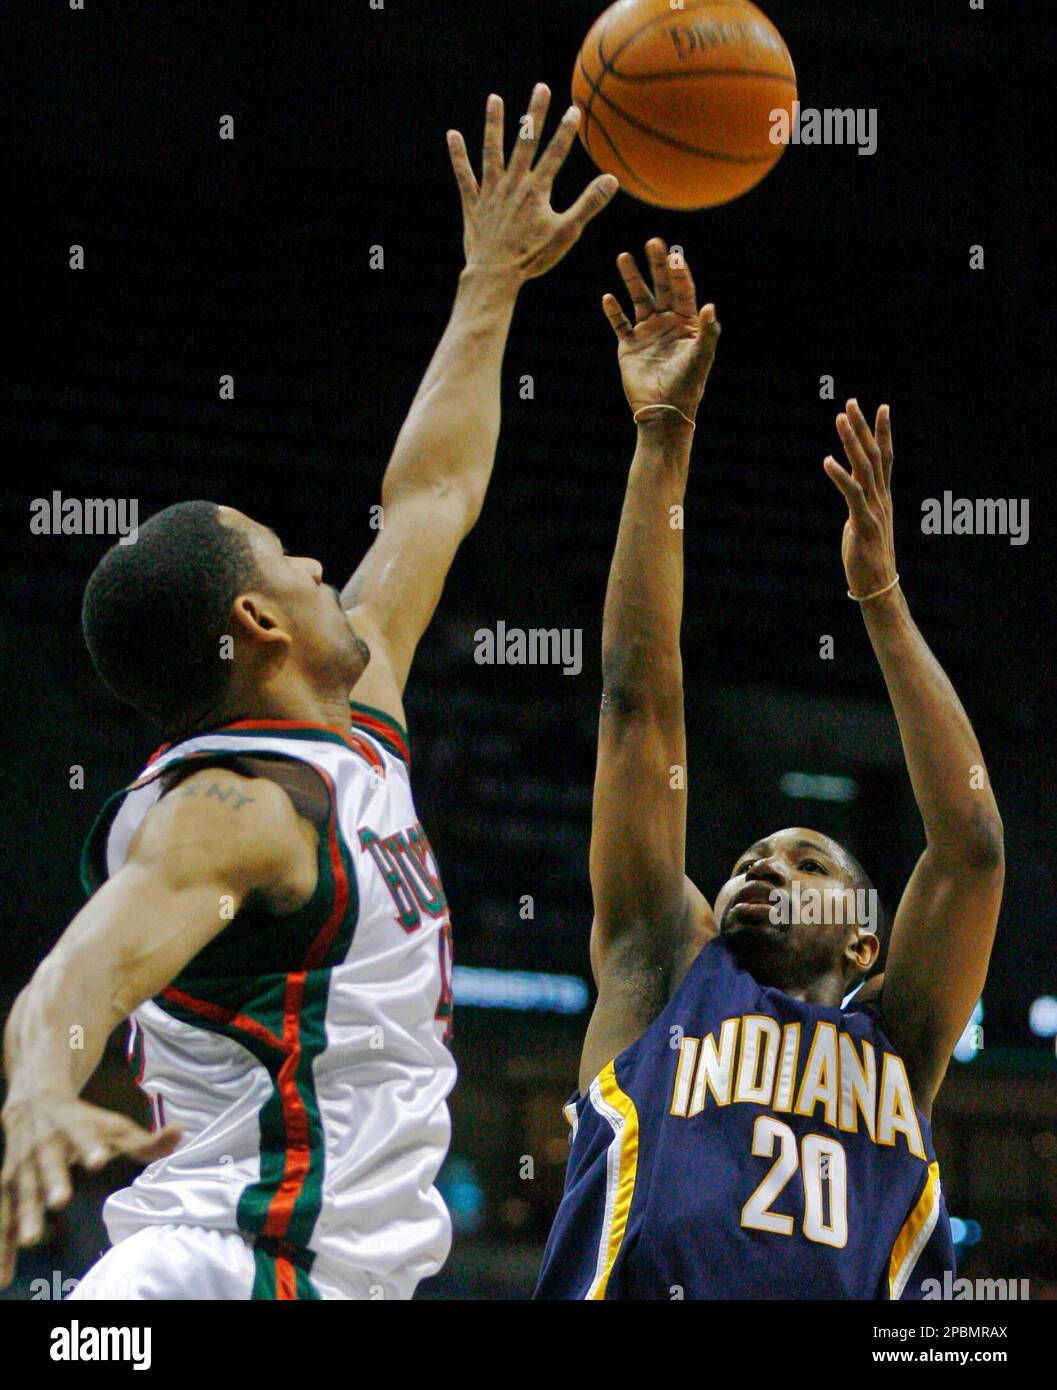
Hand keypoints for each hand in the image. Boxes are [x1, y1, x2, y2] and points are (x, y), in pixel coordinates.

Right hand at [0, 1094, 180, 1286]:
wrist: (35, 1100)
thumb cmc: (83, 1120)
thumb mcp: (114, 1126)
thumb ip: (145, 1140)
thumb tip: (181, 1133)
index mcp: (74, 1128)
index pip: (84, 1137)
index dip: (92, 1148)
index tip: (101, 1158)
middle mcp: (44, 1147)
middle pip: (49, 1166)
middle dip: (54, 1182)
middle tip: (61, 1200)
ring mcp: (22, 1168)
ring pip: (22, 1193)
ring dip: (25, 1215)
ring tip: (31, 1239)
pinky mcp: (8, 1186)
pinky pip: (3, 1219)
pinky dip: (2, 1247)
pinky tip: (4, 1277)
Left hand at [446, 85, 617, 283]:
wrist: (495, 275)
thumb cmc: (533, 257)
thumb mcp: (566, 232)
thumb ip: (589, 204)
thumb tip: (612, 180)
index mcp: (537, 190)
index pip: (555, 153)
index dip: (566, 130)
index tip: (574, 108)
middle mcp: (514, 183)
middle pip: (525, 142)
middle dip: (535, 114)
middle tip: (541, 88)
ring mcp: (491, 191)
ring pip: (492, 151)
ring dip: (494, 124)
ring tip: (494, 99)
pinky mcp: (473, 203)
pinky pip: (463, 175)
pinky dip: (458, 155)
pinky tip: (452, 135)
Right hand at [603, 239, 720, 423]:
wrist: (664, 411)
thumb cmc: (687, 385)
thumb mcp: (700, 357)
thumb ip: (707, 332)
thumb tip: (710, 306)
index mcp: (686, 323)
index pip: (683, 291)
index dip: (679, 273)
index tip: (674, 255)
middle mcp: (667, 323)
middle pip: (661, 287)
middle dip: (657, 265)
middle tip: (652, 242)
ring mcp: (647, 332)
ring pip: (638, 299)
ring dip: (631, 279)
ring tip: (623, 256)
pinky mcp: (629, 346)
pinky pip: (619, 323)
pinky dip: (613, 311)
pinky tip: (608, 297)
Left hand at [824, 400, 897, 598]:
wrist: (878, 588)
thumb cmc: (867, 559)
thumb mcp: (862, 525)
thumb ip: (859, 507)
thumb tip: (852, 496)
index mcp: (882, 498)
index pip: (886, 457)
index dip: (883, 432)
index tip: (881, 406)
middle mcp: (882, 499)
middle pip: (875, 455)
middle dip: (863, 428)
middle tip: (852, 402)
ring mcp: (875, 510)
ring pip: (865, 468)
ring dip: (852, 441)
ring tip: (841, 418)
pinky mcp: (863, 525)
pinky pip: (852, 495)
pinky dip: (840, 476)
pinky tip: (827, 461)